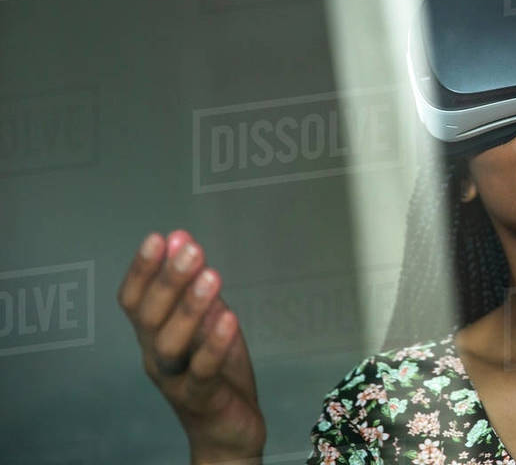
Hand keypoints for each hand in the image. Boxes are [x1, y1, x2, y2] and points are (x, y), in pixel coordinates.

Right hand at [118, 230, 265, 462]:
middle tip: (191, 249)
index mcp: (153, 334)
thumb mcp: (208, 321)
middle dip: (168, 280)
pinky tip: (229, 318)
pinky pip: (202, 371)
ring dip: (189, 308)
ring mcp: (175, 378)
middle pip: (149, 317)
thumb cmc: (215, 370)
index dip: (142, 269)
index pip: (134, 300)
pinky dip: (214, 344)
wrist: (228, 430)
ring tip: (211, 276)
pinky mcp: (201, 398)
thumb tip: (183, 239)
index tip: (159, 237)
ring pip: (170, 344)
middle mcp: (156, 355)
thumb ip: (196, 285)